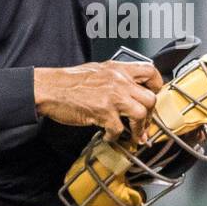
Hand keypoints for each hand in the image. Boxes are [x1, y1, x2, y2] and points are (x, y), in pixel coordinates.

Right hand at [34, 61, 162, 141]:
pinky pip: (119, 129)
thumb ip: (115, 77)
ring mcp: (112, 97)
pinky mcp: (103, 112)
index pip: (151, 71)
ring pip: (141, 114)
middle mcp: (119, 81)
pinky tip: (109, 136)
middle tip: (145, 123)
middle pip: (151, 98)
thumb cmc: (68, 81)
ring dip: (139, 129)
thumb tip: (128, 89)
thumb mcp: (97, 70)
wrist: (50, 88)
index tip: (154, 96)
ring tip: (134, 136)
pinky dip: (115, 137)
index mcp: (118, 68)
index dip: (157, 86)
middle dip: (150, 115)